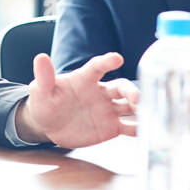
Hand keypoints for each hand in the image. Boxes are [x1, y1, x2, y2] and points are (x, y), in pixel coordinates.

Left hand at [15, 52, 138, 147]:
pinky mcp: (111, 127)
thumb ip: (44, 76)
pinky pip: (129, 127)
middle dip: (131, 91)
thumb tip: (40, 57)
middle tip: (137, 98)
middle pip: (121, 87)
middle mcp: (101, 92)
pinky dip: (140, 129)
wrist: (48, 126)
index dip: (107, 62)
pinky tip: (149, 132)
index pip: (97, 67)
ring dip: (140, 109)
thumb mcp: (41, 91)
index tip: (117, 58)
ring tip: (149, 114)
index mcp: (85, 80)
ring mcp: (108, 110)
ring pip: (130, 106)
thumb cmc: (45, 103)